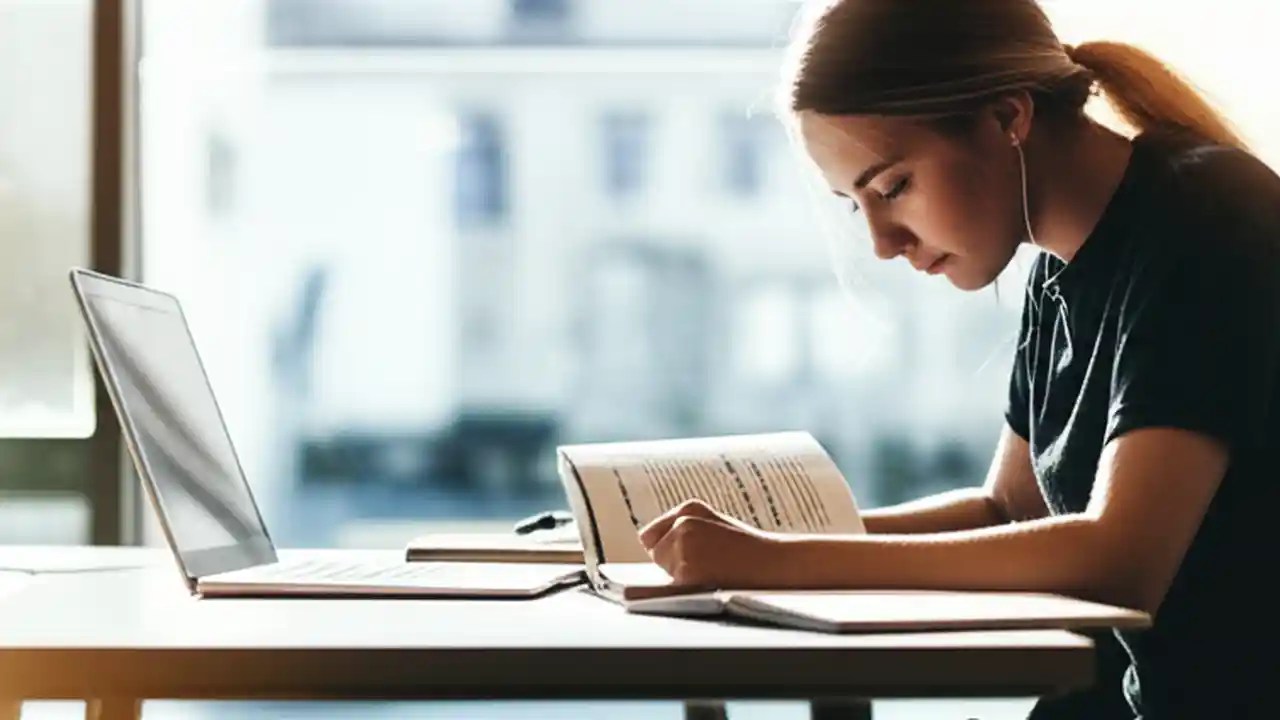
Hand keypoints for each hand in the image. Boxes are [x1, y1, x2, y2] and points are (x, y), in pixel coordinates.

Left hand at [638, 499, 792, 586]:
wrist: (778, 564)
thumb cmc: (749, 550)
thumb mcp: (715, 525)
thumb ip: (684, 530)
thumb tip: (651, 548)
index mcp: (689, 509)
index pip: (652, 534)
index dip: (667, 548)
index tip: (688, 555)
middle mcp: (682, 524)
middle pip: (656, 553)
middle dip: (673, 562)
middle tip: (709, 565)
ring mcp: (683, 548)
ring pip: (664, 572)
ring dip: (681, 577)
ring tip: (713, 574)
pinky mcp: (687, 572)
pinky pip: (671, 587)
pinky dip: (685, 590)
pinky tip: (709, 584)